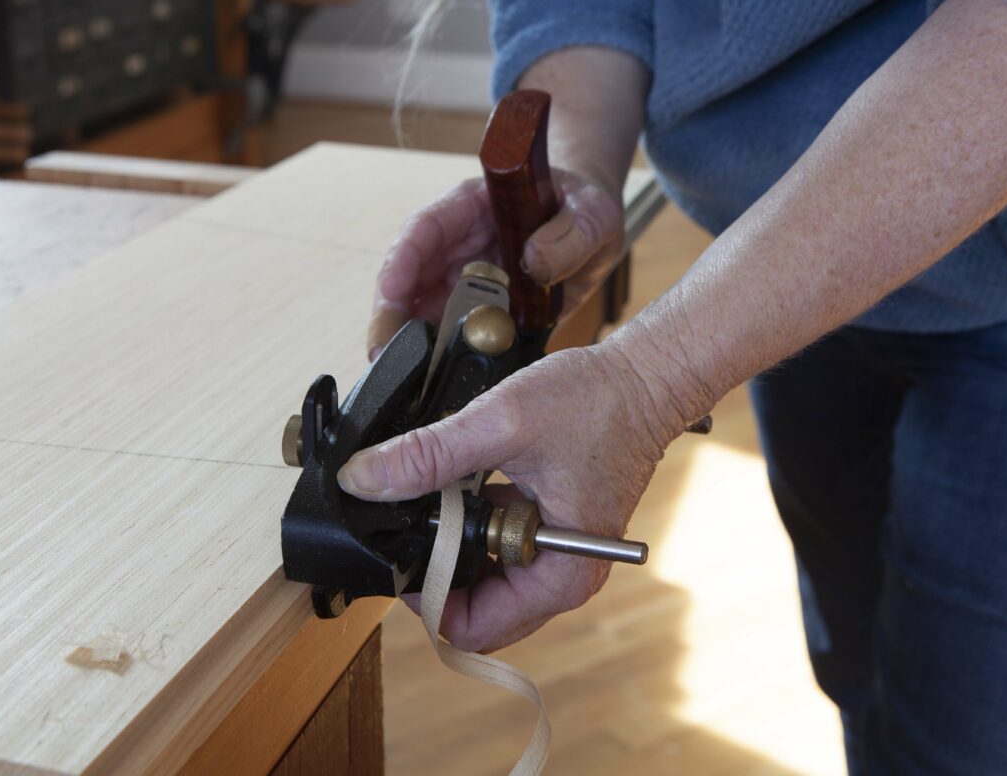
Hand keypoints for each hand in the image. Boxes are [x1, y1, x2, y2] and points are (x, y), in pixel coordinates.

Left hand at [337, 340, 690, 652]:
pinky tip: (460, 486)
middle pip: (474, 611)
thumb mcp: (501, 422)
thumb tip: (363, 480)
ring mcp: (557, 557)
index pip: (472, 629)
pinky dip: (470, 526)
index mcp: (562, 573)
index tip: (400, 555)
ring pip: (482, 581)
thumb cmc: (595, 400)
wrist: (643, 376)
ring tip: (435, 498)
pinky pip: (497, 550)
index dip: (425, 599)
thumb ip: (429, 454)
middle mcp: (563, 577)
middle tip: (408, 524)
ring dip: (450, 546)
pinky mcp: (550, 534)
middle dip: (435, 573)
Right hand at [367, 168, 623, 359]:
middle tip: (383, 356)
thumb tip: (534, 261)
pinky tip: (439, 387)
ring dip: (411, 347)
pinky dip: (442, 363)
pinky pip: (449, 340)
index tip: (392, 290)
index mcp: (473, 209)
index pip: (425, 229)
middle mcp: (457, 248)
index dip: (403, 259)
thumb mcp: (589, 215)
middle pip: (408, 280)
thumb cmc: (583, 208)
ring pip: (420, 315)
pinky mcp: (475, 316)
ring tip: (407, 382)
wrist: (591, 232)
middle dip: (390, 318)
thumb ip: (568, 236)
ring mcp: (462, 284)